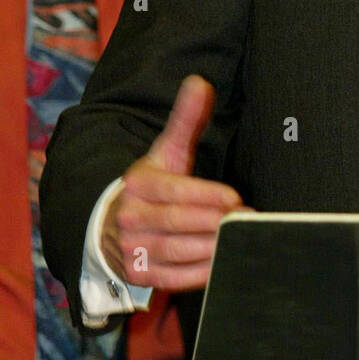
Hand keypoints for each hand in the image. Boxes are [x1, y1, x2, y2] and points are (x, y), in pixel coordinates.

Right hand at [100, 75, 242, 289]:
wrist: (113, 223)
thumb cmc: (152, 185)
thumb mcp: (166, 152)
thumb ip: (185, 120)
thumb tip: (200, 83)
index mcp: (138, 183)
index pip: (175, 191)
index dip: (207, 195)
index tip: (235, 197)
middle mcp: (129, 216)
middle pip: (178, 222)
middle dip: (216, 222)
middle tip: (246, 219)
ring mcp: (131, 248)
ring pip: (177, 251)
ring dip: (212, 247)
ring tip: (238, 239)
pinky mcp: (138, 274)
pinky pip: (173, 277)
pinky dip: (199, 272)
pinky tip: (221, 260)